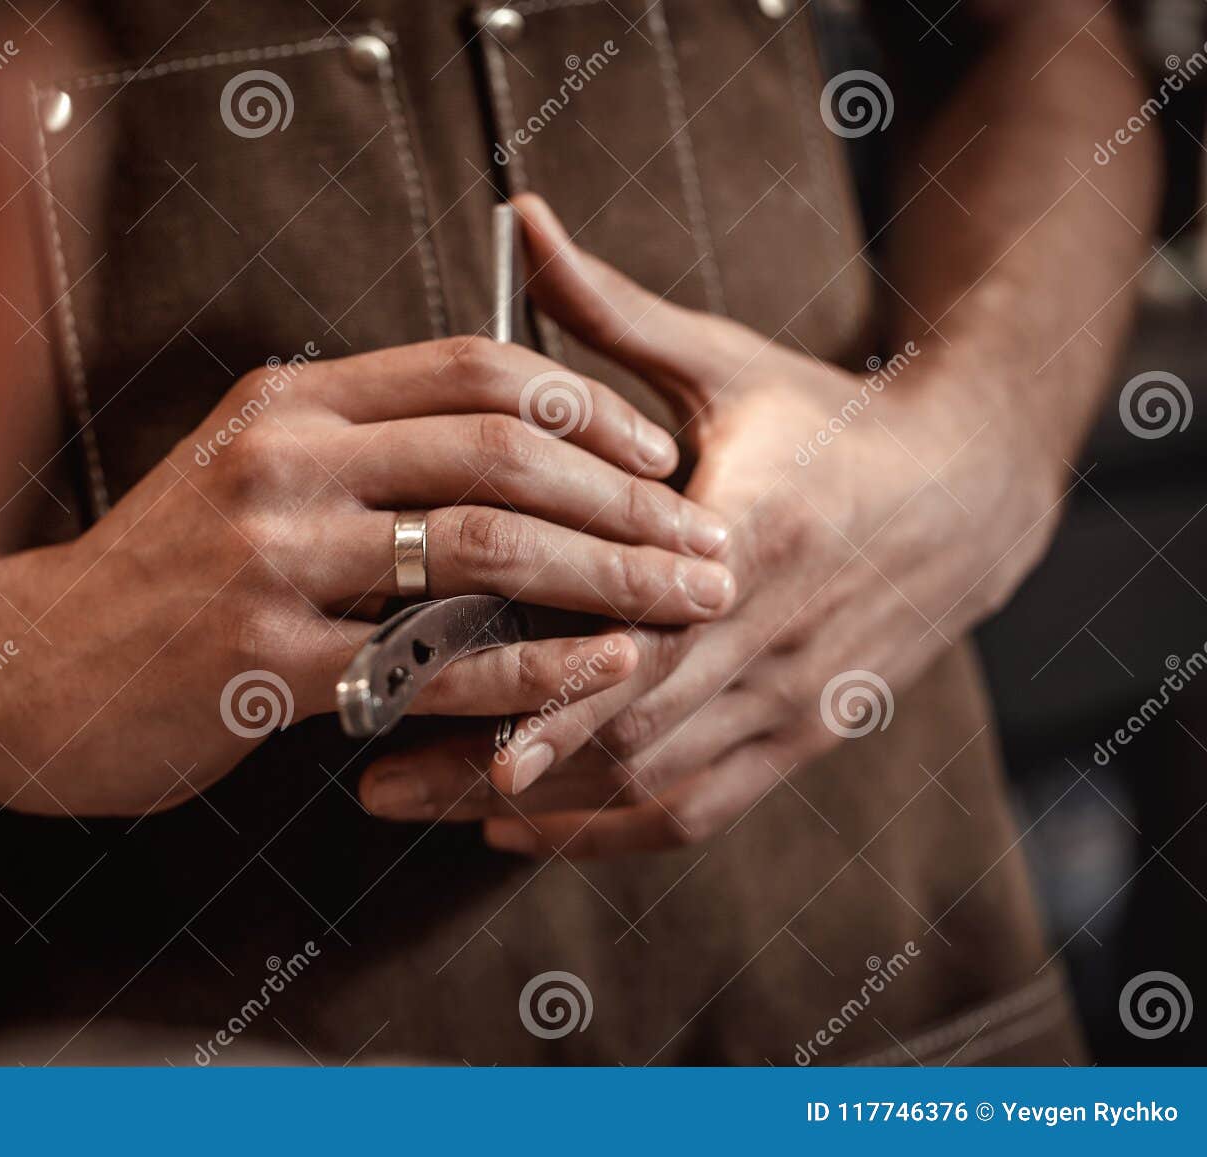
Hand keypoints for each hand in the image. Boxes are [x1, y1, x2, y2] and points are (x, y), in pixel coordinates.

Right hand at [0, 335, 736, 815]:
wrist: (21, 667)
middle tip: (708, 537)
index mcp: (290, 400)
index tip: (661, 452)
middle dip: (629, 497)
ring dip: (609, 579)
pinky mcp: (265, 661)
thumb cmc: (151, 573)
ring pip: (485, 552)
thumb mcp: (238, 467)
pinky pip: (433, 663)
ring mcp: (274, 560)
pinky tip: (601, 674)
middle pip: (501, 454)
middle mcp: (285, 461)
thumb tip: (491, 432)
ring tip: (688, 603)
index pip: (471, 369)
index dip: (585, 407)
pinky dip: (534, 672)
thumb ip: (351, 440)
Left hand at [360, 195, 1062, 853]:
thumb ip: (611, 312)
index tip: (434, 707)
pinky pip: (701, 812)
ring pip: (652, 784)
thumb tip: (520, 220)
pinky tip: (525, 829)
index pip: (635, 629)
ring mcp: (797, 701)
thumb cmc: (827, 419)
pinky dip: (610, 832)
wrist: (968, 489)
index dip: (538, 684)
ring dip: (539, 809)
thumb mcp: (726, 364)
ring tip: (426, 808)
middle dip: (495, 760)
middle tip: (380, 778)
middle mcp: (777, 634)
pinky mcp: (806, 738)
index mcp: (757, 533)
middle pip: (625, 727)